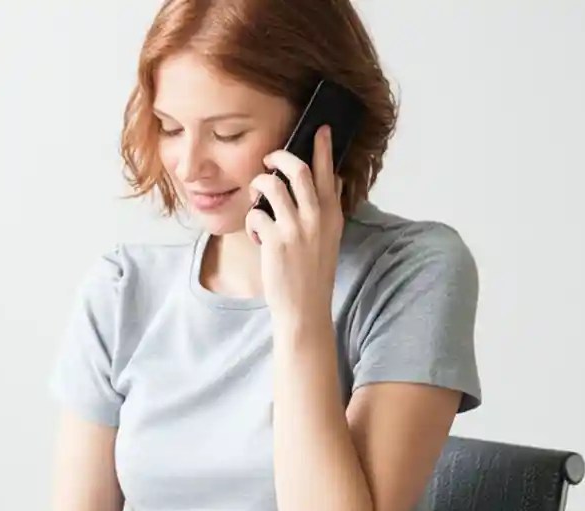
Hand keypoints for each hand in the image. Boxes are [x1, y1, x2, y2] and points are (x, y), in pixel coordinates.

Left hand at [245, 125, 343, 326]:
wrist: (304, 307)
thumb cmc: (313, 272)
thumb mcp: (329, 237)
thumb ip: (329, 207)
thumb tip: (333, 178)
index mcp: (332, 215)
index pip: (328, 172)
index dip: (323, 148)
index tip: (321, 129)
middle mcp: (317, 218)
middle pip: (298, 170)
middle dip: (279, 157)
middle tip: (268, 159)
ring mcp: (296, 229)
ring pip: (271, 187)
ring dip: (258, 186)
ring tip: (256, 196)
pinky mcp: (275, 242)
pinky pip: (255, 215)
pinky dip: (251, 221)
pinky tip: (256, 235)